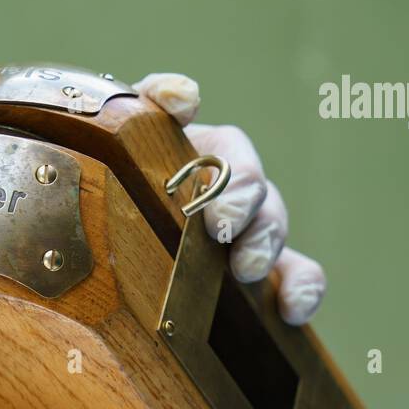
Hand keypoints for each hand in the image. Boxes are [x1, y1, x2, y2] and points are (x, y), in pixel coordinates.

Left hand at [134, 73, 326, 325]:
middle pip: (257, 196)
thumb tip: (184, 97)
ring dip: (266, 247)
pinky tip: (291, 311)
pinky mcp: (264, 275)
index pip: (232, 155)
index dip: (233, 180)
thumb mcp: (124, 135)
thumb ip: (150, 104)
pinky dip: (302, 290)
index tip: (217, 216)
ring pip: (276, 230)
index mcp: (206, 155)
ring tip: (246, 270)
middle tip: (227, 239)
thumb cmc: (120, 173)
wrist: (106, 226)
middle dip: (248, 217)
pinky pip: (298, 277)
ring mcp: (252, 233)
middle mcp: (235, 192)